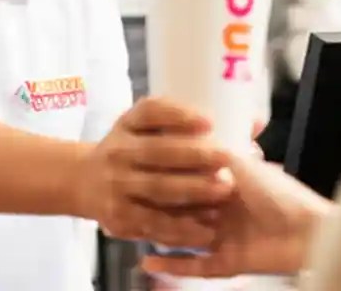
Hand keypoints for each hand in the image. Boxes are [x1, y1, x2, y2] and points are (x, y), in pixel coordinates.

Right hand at [75, 97, 233, 248]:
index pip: (151, 112)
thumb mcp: (146, 128)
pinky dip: (181, 227)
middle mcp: (119, 151)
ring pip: (158, 189)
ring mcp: (117, 185)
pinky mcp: (120, 216)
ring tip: (223, 191)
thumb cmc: (131, 149)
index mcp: (128, 124)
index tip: (209, 120)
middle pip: (158, 151)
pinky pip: (154, 223)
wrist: (83, 181)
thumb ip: (192, 124)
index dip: (179, 116)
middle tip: (227, 158)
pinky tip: (206, 228)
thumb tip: (257, 122)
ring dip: (193, 191)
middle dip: (194, 155)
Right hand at [142, 149, 332, 277]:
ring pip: (184, 237)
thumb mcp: (241, 163)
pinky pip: (193, 266)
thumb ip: (214, 152)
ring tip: (133, 224)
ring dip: (162, 232)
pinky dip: (171, 265)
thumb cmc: (282, 194)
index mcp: (229, 186)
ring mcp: (224, 239)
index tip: (145, 164)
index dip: (169, 173)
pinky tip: (148, 260)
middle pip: (184, 210)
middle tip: (133, 194)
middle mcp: (224, 212)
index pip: (191, 179)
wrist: (309, 231)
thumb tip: (188, 135)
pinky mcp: (226, 264)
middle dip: (159, 205)